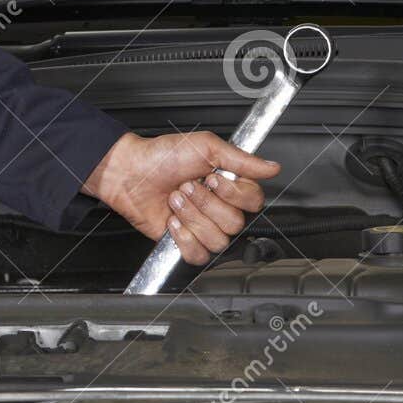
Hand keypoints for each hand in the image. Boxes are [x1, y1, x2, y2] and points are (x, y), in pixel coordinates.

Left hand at [81, 130, 280, 264]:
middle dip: (205, 203)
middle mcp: (219, 208)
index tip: (213, 179)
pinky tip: (172, 221)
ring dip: (192, 217)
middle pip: (235, 223)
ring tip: (176, 200)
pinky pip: (199, 255)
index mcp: (229, 186)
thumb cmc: (162, 156)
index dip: (234, 194)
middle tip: (187, 186)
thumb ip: (242, 160)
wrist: (130, 172)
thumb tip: (272, 167)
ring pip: (218, 240)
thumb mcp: (205, 147)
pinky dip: (184, 238)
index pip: (254, 202)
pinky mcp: (185, 243)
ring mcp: (202, 227)